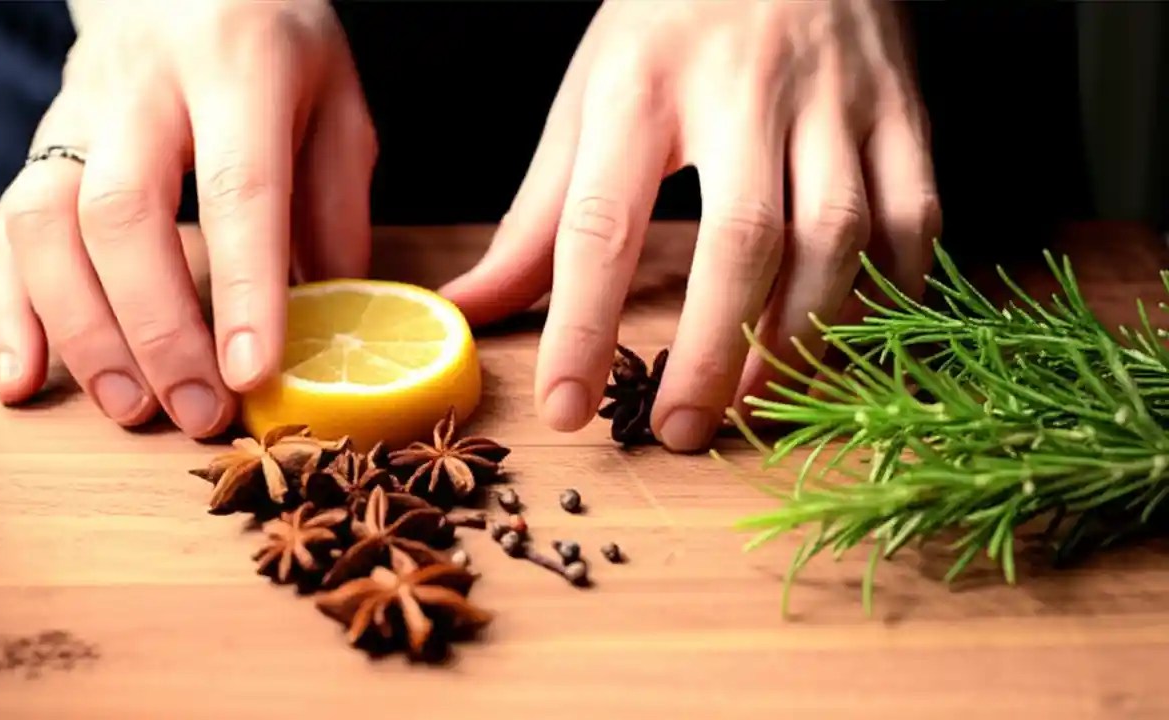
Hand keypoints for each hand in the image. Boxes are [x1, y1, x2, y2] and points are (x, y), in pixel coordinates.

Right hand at [0, 0, 376, 436]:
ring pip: (46, 223)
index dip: (244, 288)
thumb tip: (330, 321)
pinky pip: (4, 227)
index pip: (238, 187)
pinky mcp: (39, 142)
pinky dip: (7, 311)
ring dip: (83, 331)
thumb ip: (335, 204)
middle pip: (123, 212)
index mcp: (237, 66)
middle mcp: (143, 84)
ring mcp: (77, 111)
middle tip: (198, 410)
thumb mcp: (335, 102)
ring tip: (132, 408)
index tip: (254, 374)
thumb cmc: (274, 45)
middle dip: (158, 328)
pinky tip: (24, 378)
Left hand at [441, 0, 940, 450]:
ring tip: (755, 399)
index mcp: (640, 85)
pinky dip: (885, 295)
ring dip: (801, 337)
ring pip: (838, 236)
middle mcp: (742, 87)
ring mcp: (835, 97)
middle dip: (713, 350)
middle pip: (740, 238)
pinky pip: (913, 218)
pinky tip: (842, 339)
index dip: (581, 325)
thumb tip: (470, 309)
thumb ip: (537, 217)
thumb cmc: (668, 25)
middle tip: (681, 428)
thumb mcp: (587, 101)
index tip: (565, 407)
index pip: (601, 220)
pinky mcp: (902, 110)